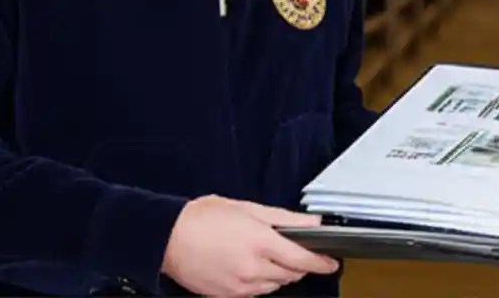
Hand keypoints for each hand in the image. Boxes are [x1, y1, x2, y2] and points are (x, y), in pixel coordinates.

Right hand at [161, 195, 338, 296]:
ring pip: (275, 286)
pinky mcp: (228, 296)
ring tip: (265, 254)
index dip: (321, 263)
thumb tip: (312, 223)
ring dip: (279, 274)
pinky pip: (256, 293)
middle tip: (292, 250)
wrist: (167, 237)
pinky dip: (261, 282)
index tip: (331, 262)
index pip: (303, 260)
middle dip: (298, 264)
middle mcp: (253, 268)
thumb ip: (285, 218)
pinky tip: (251, 266)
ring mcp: (240, 286)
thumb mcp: (249, 209)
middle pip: (291, 275)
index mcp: (261, 243)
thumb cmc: (204, 218)